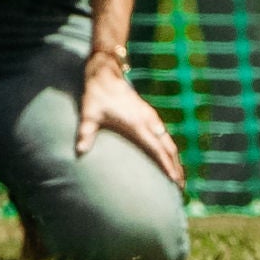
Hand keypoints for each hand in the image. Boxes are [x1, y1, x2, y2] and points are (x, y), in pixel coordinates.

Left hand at [76, 58, 184, 186]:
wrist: (105, 74)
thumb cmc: (96, 96)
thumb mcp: (89, 114)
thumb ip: (86, 133)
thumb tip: (79, 151)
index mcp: (137, 124)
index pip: (157, 149)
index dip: (166, 165)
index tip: (174, 179)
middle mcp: (149, 121)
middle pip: (168, 148)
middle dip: (176, 167)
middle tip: (181, 185)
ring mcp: (151, 117)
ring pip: (169, 141)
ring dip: (175, 158)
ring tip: (179, 175)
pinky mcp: (150, 114)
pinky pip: (165, 135)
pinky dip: (170, 148)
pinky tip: (169, 157)